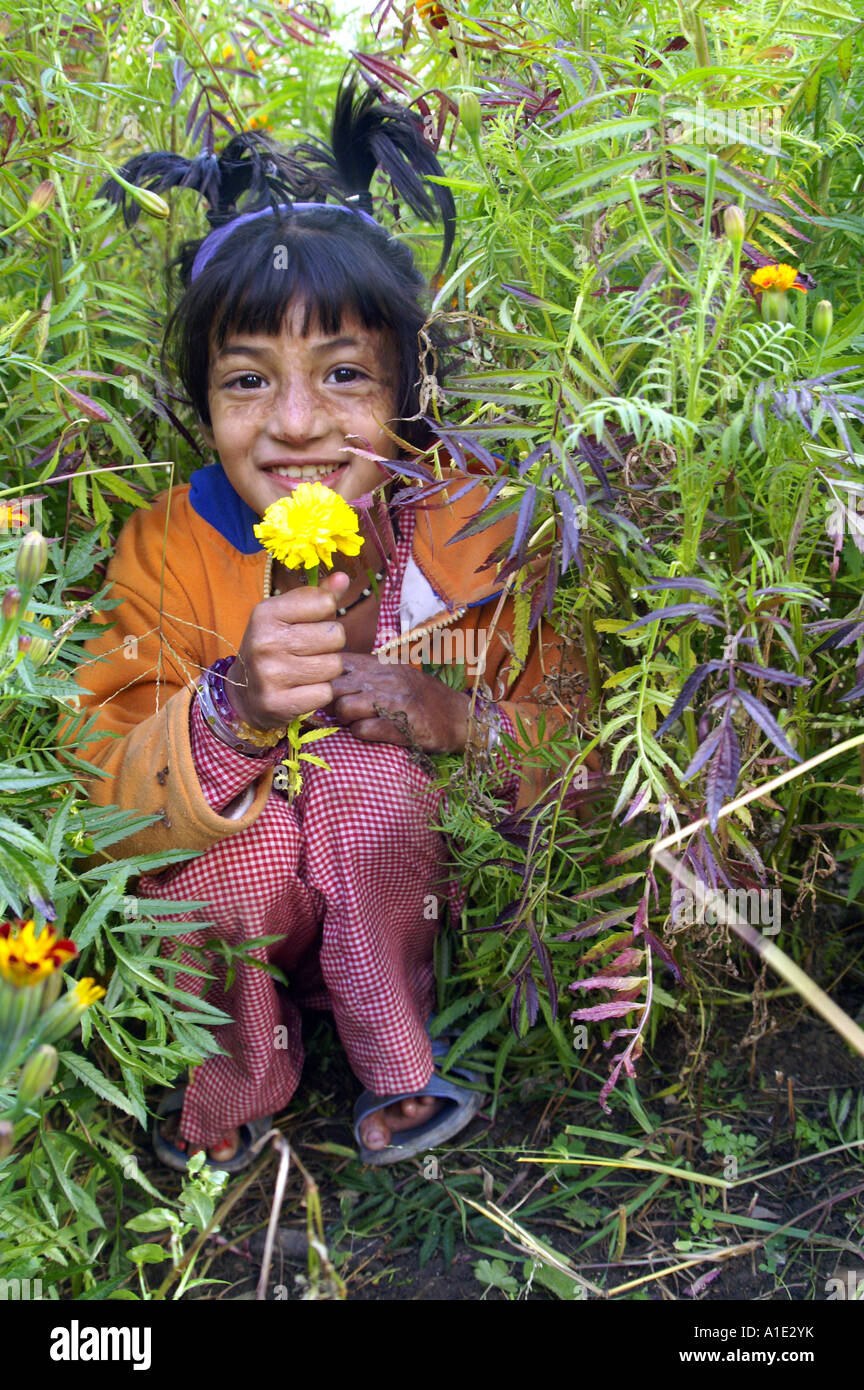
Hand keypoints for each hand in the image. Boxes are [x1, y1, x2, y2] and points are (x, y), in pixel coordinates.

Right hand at [225, 571, 349, 728]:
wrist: (244, 693)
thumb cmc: (274, 647)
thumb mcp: (287, 616)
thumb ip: (317, 597)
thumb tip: (343, 578)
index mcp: (265, 613)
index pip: (325, 602)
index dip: (325, 614)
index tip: (307, 623)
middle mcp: (264, 642)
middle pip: (335, 636)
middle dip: (329, 644)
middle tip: (307, 651)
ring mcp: (270, 675)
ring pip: (334, 665)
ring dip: (326, 669)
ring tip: (305, 670)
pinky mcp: (278, 703)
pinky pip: (325, 692)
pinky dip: (319, 692)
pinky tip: (301, 689)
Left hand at [325, 652, 470, 753]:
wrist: (459, 717)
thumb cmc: (422, 697)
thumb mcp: (394, 675)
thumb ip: (365, 674)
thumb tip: (329, 679)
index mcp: (380, 664)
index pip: (336, 662)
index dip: (324, 678)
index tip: (325, 691)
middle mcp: (384, 678)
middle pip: (333, 686)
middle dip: (329, 703)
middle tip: (338, 712)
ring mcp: (392, 701)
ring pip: (344, 707)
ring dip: (344, 720)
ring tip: (355, 722)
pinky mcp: (399, 725)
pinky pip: (362, 730)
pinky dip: (361, 734)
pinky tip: (371, 733)